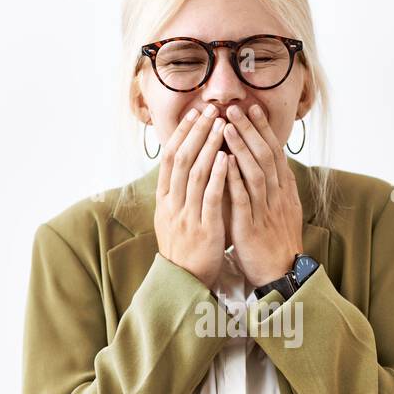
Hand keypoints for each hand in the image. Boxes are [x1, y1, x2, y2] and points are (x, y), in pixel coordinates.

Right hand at [153, 105, 228, 290]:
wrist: (183, 284)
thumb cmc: (185, 248)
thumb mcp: (174, 218)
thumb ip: (179, 193)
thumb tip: (186, 165)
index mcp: (165, 200)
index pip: (170, 158)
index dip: (182, 133)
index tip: (194, 113)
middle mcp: (172, 204)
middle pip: (182, 159)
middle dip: (196, 132)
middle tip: (210, 110)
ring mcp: (187, 217)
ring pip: (195, 174)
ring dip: (209, 146)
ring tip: (221, 124)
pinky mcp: (204, 230)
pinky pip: (210, 198)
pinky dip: (218, 176)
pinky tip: (228, 158)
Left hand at [222, 103, 303, 288]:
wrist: (282, 275)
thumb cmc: (276, 243)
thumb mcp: (281, 211)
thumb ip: (274, 188)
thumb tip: (269, 165)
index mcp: (284, 192)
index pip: (275, 153)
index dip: (264, 130)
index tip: (252, 108)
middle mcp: (278, 196)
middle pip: (266, 156)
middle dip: (250, 130)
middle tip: (236, 107)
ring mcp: (266, 211)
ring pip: (256, 172)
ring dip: (241, 147)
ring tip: (225, 125)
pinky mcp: (252, 226)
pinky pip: (244, 198)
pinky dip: (234, 178)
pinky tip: (223, 162)